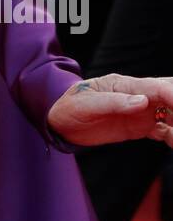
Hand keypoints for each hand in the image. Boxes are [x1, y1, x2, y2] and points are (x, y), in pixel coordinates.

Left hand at [47, 74, 172, 149]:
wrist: (59, 121)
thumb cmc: (69, 106)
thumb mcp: (86, 104)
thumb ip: (114, 102)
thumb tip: (143, 101)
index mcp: (124, 84)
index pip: (157, 87)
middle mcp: (138, 96)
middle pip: (169, 96)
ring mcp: (140, 112)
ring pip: (170, 114)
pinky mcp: (139, 127)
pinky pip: (163, 130)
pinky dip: (172, 136)